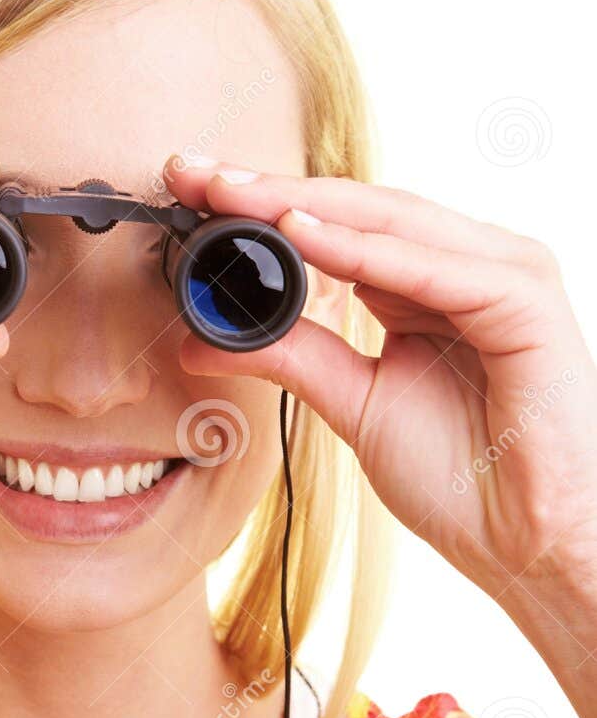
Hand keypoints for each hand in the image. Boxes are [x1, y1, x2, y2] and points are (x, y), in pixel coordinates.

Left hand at [164, 154, 596, 610]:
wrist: (527, 543)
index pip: (338, 225)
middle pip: (358, 211)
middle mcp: (467, 266)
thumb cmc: (462, 479)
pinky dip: (364, 251)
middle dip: (271, 191)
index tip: (190, 191)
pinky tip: (301, 234)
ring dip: (305, 205)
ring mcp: (502, 275)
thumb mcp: (353, 404)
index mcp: (429, 283)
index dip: (262, 206)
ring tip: (233, 194)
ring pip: (391, 223)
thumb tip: (201, 337)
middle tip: (194, 175)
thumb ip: (289, 357)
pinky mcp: (525, 301)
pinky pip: (433, 268)